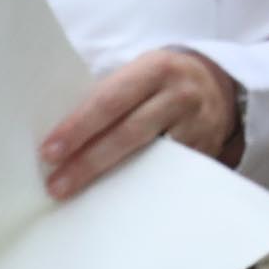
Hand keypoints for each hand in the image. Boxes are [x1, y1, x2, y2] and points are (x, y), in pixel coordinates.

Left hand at [41, 49, 241, 199]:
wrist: (219, 84)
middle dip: (89, 162)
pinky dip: (138, 187)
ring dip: (110, 179)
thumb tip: (61, 133)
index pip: (110, 100)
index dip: (79, 126)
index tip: (49, 151)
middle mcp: (179, 96)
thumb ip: (109, 93)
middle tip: (56, 185)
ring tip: (77, 195)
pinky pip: (168, 174)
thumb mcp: (141, 71)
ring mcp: (196, 125)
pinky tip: (115, 199)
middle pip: (128, 133)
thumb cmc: (162, 81)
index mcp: (156, 68)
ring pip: (149, 158)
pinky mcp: (205, 151)